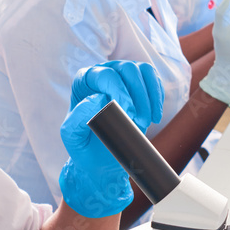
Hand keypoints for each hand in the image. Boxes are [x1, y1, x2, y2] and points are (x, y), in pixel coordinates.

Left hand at [59, 61, 163, 217]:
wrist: (102, 160)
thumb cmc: (85, 147)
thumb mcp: (73, 137)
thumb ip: (78, 117)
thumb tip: (98, 98)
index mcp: (83, 82)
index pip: (104, 75)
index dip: (119, 91)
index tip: (128, 114)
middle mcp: (102, 73)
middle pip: (127, 69)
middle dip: (138, 96)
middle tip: (140, 122)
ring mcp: (122, 75)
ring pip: (143, 70)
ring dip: (149, 97)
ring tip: (147, 121)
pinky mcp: (138, 83)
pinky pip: (153, 78)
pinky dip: (157, 97)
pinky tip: (154, 117)